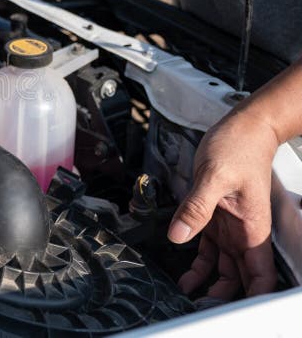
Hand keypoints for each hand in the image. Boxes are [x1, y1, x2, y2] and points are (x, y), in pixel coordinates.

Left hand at [168, 111, 277, 298]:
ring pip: (223, 266)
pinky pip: (208, 248)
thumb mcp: (214, 177)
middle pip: (239, 278)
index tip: (229, 310)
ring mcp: (229, 227)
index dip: (251, 296)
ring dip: (208, 282)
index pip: (260, 276)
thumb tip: (179, 235)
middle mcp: (243, 233)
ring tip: (187, 294)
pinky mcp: (215, 217)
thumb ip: (196, 208)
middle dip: (223, 296)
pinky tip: (184, 271)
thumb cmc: (239, 147)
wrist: (242, 128)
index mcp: (252, 229)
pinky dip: (198, 262)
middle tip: (199, 306)